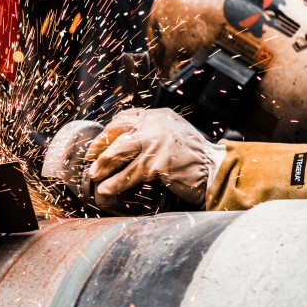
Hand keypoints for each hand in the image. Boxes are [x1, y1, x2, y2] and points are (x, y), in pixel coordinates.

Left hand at [84, 108, 225, 209]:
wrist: (215, 170)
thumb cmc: (194, 157)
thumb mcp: (173, 134)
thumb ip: (153, 133)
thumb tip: (124, 144)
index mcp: (158, 116)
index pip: (126, 117)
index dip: (109, 130)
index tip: (99, 142)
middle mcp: (155, 124)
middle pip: (117, 132)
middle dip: (100, 147)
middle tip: (90, 159)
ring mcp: (155, 143)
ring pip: (118, 153)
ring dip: (103, 166)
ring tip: (94, 176)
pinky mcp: (156, 163)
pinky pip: (128, 174)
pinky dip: (115, 183)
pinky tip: (106, 190)